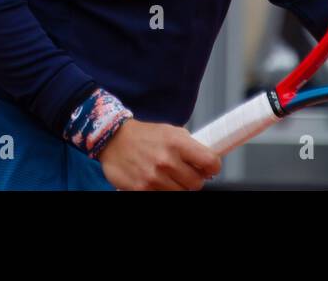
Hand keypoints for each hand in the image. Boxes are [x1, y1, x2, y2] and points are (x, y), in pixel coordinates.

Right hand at [97, 118, 221, 189]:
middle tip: (185, 172)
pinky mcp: (142, 190)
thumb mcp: (171, 131)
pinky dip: (162, 190)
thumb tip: (208, 162)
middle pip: (197, 183)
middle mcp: (167, 161)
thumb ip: (190, 146)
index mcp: (177, 143)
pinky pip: (163, 196)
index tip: (209, 169)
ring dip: (178, 186)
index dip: (213, 168)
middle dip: (194, 179)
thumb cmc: (145, 135)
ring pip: (181, 193)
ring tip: (168, 176)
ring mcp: (154, 178)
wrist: (114, 139)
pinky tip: (157, 181)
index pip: (210, 162)